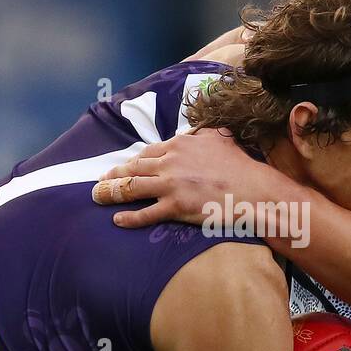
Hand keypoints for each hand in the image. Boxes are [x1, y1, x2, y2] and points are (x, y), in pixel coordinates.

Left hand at [90, 128, 274, 228]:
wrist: (253, 191)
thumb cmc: (240, 166)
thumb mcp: (221, 138)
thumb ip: (203, 133)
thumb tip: (196, 131)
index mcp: (180, 145)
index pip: (148, 153)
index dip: (133, 161)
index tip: (124, 166)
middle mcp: (170, 163)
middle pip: (133, 169)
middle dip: (114, 175)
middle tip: (101, 180)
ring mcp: (170, 185)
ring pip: (132, 188)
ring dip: (111, 193)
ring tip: (98, 197)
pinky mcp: (175, 207)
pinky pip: (146, 213)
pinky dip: (129, 217)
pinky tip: (117, 219)